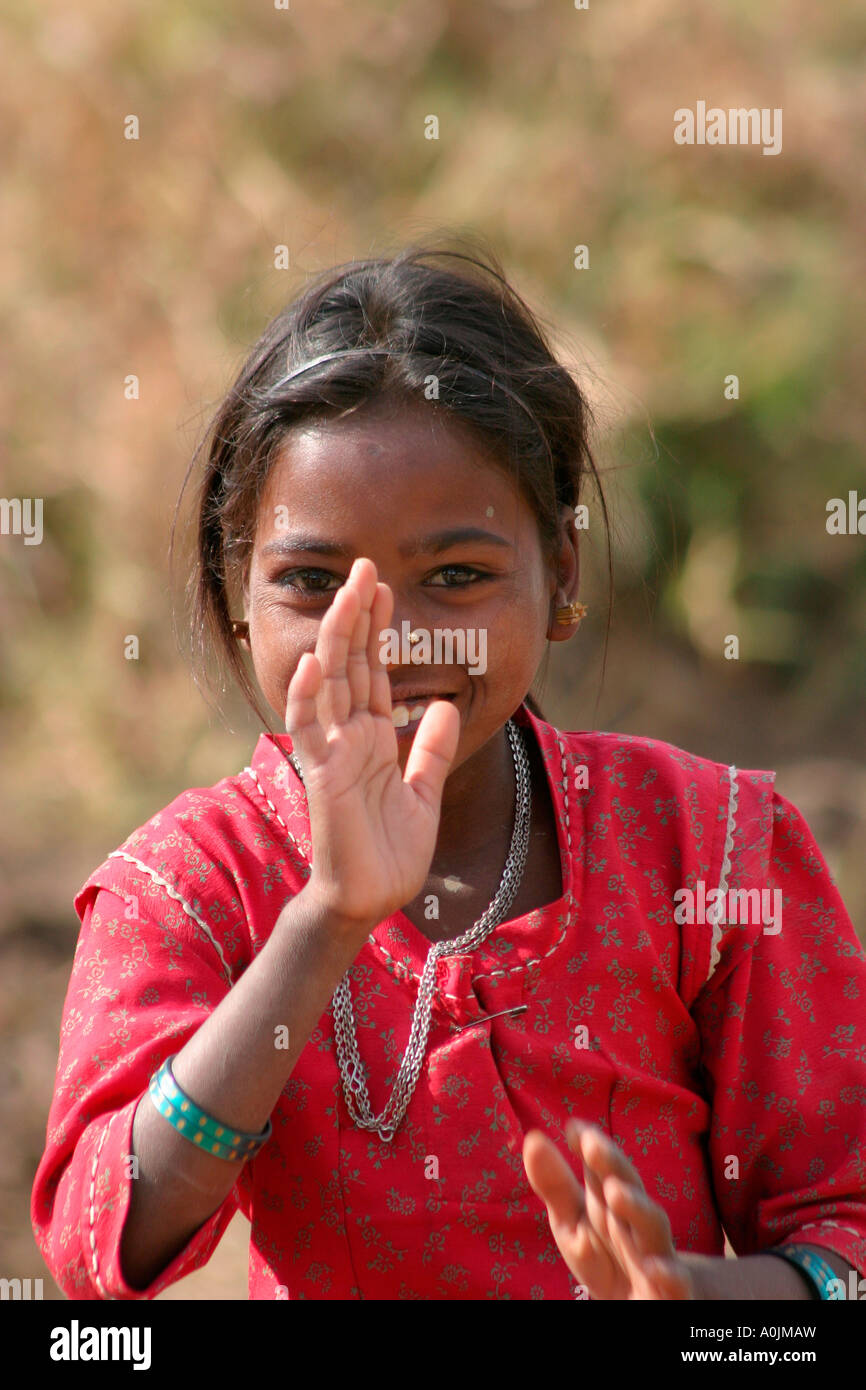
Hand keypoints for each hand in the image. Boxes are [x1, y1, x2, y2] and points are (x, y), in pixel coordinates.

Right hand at [286, 556, 460, 930]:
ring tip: (348, 595)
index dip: (376, 628)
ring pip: (329, 682)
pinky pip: (308, 729)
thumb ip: (433, 749)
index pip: (373, 669)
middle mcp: (348, 736)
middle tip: (366, 567)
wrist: (371, 899)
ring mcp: (332, 752)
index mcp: (372, 736)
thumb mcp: (426, 791)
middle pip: (351, 663)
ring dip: (337, 639)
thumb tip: (450, 704)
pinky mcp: (321, 776)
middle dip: (357, 616)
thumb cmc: (392, 851)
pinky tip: (315, 664)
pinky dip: (309, 697)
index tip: (383, 586)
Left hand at [523, 1119, 694, 1299]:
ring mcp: (656, 1255)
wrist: (645, 1302)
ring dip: (637, 1208)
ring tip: (614, 1192)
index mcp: (610, 1202)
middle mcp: (636, 1222)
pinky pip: (675, 1284)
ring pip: (654, 1228)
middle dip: (613, 1164)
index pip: (602, 1167)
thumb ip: (554, 1186)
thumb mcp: (572, 1224)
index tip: (572, 1127)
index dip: (590, 1145)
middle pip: (629, 1187)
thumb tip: (533, 1137)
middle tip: (591, 1143)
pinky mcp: (670, 1293)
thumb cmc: (605, 1258)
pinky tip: (654, 1267)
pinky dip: (669, 1275)